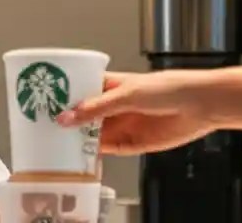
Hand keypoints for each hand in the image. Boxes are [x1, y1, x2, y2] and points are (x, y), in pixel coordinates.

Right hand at [55, 71, 216, 155]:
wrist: (198, 106)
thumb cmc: (168, 88)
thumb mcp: (126, 94)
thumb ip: (96, 108)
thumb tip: (67, 117)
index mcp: (110, 84)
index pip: (80, 89)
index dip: (64, 96)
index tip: (44, 102)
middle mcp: (114, 105)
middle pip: (84, 114)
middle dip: (68, 120)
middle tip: (46, 127)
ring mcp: (122, 124)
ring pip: (94, 134)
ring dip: (79, 139)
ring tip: (57, 144)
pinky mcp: (132, 143)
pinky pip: (108, 150)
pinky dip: (95, 154)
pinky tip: (82, 156)